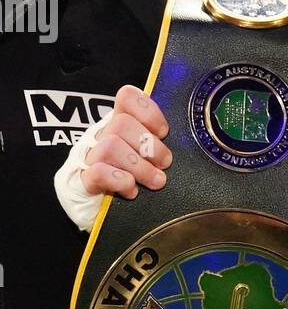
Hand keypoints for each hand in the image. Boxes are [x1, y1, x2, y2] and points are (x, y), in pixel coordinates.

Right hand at [80, 84, 171, 199]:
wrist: (96, 210)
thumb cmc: (128, 177)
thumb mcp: (146, 155)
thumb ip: (157, 142)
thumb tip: (183, 141)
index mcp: (117, 124)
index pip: (126, 97)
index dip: (147, 110)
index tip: (163, 132)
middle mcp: (100, 136)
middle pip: (121, 124)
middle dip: (149, 145)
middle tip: (164, 164)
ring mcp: (88, 158)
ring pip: (111, 146)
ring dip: (139, 166)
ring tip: (155, 181)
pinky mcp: (82, 181)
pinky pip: (98, 172)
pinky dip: (119, 180)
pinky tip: (131, 189)